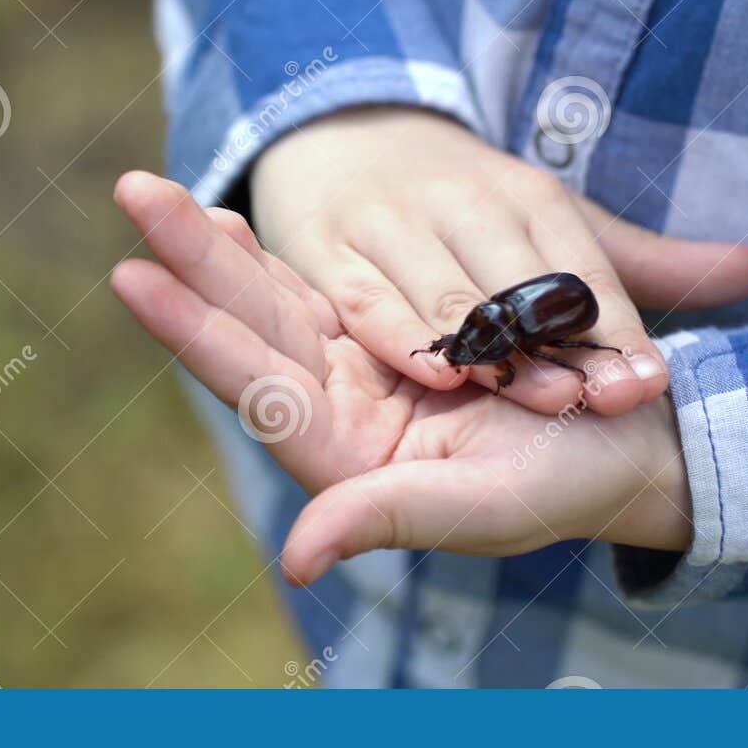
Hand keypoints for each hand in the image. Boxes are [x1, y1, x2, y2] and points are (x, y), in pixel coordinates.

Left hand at [111, 173, 691, 585]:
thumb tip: (297, 558)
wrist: (617, 445)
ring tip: (159, 193)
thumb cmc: (557, 488)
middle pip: (252, 326)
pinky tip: (236, 217)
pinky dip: (274, 255)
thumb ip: (387, 518)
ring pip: (276, 299)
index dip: (196, 332)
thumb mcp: (480, 509)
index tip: (131, 273)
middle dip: (191, 262)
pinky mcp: (387, 335)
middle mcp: (336, 409)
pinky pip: (320, 287)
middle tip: (132, 189)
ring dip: (219, 248)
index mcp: (346, 456)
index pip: (257, 386)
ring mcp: (357, 367)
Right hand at [249, 107, 747, 417]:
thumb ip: (640, 260)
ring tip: (537, 400)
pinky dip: (401, 336)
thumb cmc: (466, 203)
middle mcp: (463, 202)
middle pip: (520, 285)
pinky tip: (438, 375)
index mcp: (527, 195)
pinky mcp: (330, 252)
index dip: (618, 329)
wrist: (343, 137)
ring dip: (494, 352)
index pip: (581, 268)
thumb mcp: (553, 219)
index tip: (652, 384)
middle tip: (604, 404)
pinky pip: (367, 300)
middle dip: (563, 348)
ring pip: (450, 296)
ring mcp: (393, 224)